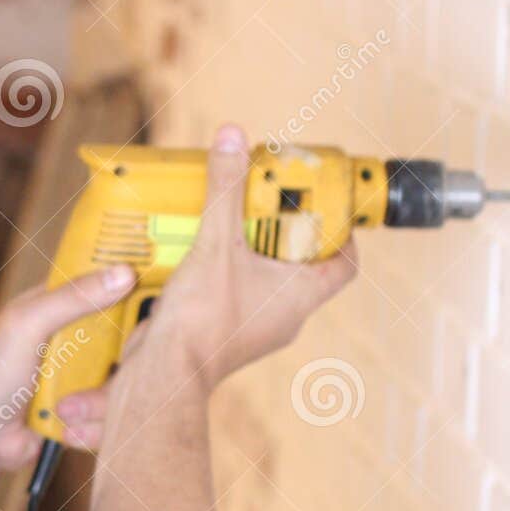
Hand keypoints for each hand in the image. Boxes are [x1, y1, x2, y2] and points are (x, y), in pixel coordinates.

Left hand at [0, 263, 139, 471]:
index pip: (116, 282)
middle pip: (136, 335)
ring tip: (66, 410)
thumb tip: (124, 273)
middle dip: (125, 361)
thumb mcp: (27, 325)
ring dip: (100, 402)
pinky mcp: (95, 407)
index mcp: (65, 302)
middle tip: (109, 372)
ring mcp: (91, 371)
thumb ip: (72, 299)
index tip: (165, 298)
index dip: (142, 287)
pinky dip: (97, 425)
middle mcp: (84, 333)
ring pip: (131, 378)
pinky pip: (119, 412)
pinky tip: (68, 428)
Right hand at [134, 122, 358, 398]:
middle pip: (304, 265)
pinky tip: (201, 249)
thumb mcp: (216, 242)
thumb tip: (232, 139)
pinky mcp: (226, 331)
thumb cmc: (202, 319)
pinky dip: (226, 269)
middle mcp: (286, 315)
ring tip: (232, 219)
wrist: (163, 371)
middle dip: (287, 230)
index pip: (346, 264)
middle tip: (268, 201)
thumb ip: (224, 189)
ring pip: (268, 279)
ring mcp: (256, 327)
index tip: (325, 206)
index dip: (343, 233)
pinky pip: (237, 292)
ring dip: (254, 249)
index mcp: (302, 296)